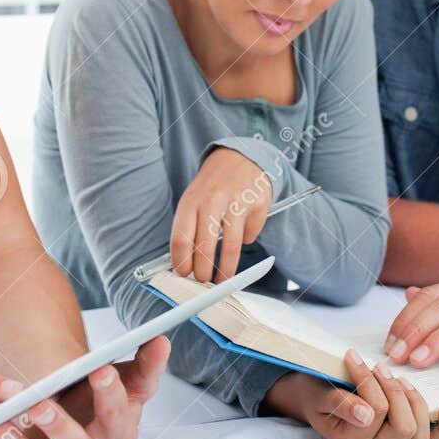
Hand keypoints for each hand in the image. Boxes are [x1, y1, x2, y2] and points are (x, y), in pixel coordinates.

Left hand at [0, 336, 170, 438]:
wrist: (78, 428)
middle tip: (41, 403)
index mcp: (120, 434)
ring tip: (0, 427)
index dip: (112, 394)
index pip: (120, 414)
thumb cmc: (100, 401)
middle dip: (60, 426)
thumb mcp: (123, 381)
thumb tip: (162, 339)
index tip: (100, 369)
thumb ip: (144, 362)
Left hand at [170, 148, 274, 281]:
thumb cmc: (211, 187)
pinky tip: (241, 233)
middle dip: (203, 271)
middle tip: (203, 281)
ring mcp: (236, 202)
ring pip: (230, 247)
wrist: (240, 158)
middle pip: (204, 246)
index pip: (181, 237)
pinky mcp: (257, 205)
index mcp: (191, 201)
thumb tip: (182, 263)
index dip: (181, 261)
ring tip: (222, 279)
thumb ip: (188, 228)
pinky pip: (250, 235)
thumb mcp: (193, 200)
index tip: (183, 273)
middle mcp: (212, 201)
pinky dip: (245, 241)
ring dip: (226, 270)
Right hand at [265, 349, 438, 438]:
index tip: (353, 357)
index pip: (375, 412)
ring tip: (397, 379)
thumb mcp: (318, 394)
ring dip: (414, 401)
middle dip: (395, 391)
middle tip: (379, 368)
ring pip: (420, 434)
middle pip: (404, 427)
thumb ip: (338, 403)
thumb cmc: (316, 394)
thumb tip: (364, 415)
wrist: (316, 399)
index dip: (368, 380)